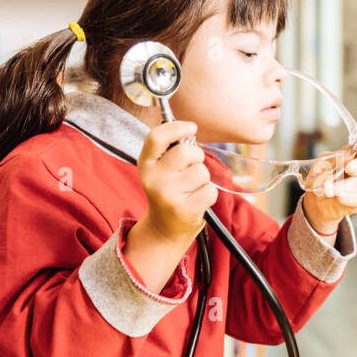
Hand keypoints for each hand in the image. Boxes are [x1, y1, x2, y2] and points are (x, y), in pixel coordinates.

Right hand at [135, 119, 217, 245]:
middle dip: (197, 157)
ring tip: (192, 189)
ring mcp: (167, 195)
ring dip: (203, 179)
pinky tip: (196, 201)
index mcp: (146, 164)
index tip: (192, 127)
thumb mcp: (160, 169)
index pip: (156, 137)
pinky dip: (209, 195)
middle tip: (191, 170)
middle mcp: (153, 178)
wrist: (164, 229)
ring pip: (201, 171)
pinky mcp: (183, 210)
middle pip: (186, 152)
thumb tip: (190, 128)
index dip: (177, 127)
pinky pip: (210, 191)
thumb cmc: (168, 191)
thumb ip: (170, 149)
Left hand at [301, 137, 356, 233]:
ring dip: (344, 186)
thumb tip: (343, 158)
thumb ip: (332, 160)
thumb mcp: (320, 166)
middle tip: (348, 168)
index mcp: (353, 155)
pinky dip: (348, 197)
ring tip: (329, 189)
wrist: (318, 201)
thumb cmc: (321, 179)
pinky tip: (339, 197)